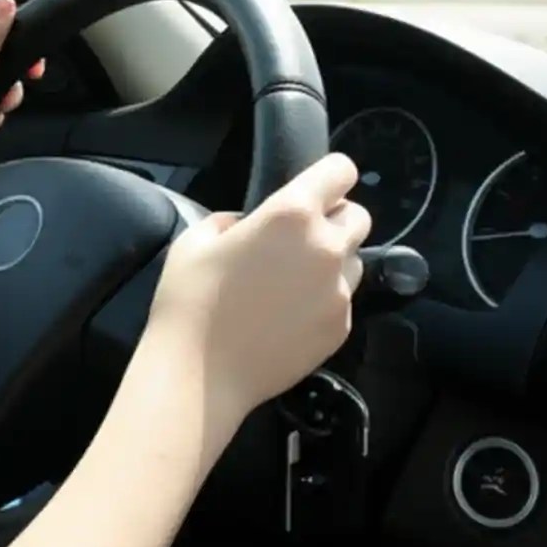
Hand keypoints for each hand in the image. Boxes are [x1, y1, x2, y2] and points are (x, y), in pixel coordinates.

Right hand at [142, 153, 371, 448]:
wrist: (199, 375)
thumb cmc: (189, 301)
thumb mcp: (196, 240)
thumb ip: (233, 220)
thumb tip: (249, 225)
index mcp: (291, 215)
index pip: (340, 171)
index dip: (328, 176)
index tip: (314, 188)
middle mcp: (326, 248)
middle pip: (357, 217)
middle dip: (333, 220)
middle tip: (297, 239)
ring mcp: (338, 292)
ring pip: (353, 261)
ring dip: (331, 262)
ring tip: (291, 282)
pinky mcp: (340, 328)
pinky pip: (341, 300)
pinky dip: (322, 301)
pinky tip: (286, 316)